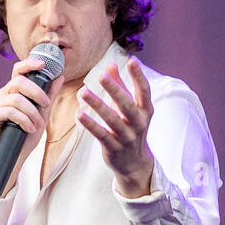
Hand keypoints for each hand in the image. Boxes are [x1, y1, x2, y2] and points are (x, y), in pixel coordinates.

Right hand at [0, 55, 66, 195]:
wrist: (14, 157)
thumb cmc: (25, 136)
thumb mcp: (42, 114)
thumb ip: (50, 95)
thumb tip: (60, 76)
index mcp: (13, 91)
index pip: (18, 70)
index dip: (29, 63)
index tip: (43, 64)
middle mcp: (2, 94)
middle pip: (18, 81)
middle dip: (37, 92)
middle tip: (46, 105)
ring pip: (16, 98)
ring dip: (32, 112)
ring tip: (37, 125)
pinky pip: (9, 111)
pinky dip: (23, 120)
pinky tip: (28, 129)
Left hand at [77, 56, 154, 196]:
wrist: (135, 164)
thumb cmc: (131, 129)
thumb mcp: (129, 108)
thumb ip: (120, 86)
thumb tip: (111, 64)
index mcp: (145, 111)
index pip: (144, 91)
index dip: (139, 76)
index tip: (132, 61)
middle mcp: (139, 123)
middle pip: (127, 104)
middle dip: (115, 90)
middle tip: (101, 76)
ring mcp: (127, 137)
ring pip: (112, 120)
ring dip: (97, 105)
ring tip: (83, 92)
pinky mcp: (115, 148)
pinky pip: (102, 135)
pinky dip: (90, 125)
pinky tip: (79, 114)